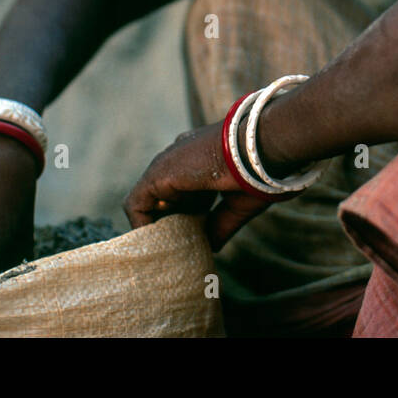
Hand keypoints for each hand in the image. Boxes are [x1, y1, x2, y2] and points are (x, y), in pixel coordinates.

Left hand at [122, 122, 280, 250]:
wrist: (260, 145)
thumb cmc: (258, 170)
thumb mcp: (238, 203)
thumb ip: (220, 224)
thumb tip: (211, 247)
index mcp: (200, 161)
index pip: (183, 192)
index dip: (187, 216)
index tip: (196, 237)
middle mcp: (180, 159)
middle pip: (163, 197)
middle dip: (169, 223)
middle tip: (178, 251)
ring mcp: (167, 164)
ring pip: (147, 201)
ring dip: (154, 226)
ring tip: (165, 253)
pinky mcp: (158, 173)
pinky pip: (137, 204)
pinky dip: (142, 225)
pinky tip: (156, 245)